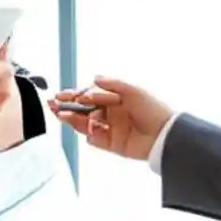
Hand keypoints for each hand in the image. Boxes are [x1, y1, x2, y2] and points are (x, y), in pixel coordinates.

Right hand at [49, 76, 172, 160]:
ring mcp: (109, 128)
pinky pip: (94, 139)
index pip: (88, 95)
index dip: (75, 94)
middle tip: (54, 104)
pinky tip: (90, 127)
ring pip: (84, 123)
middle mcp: (110, 113)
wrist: (166, 135)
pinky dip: (90, 133)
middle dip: (67, 106)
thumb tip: (95, 77)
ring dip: (72, 119)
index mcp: (114, 98)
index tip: (63, 95)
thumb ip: (113, 84)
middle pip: (82, 109)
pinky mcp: (111, 144)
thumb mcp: (134, 90)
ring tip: (61, 114)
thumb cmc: (154, 110)